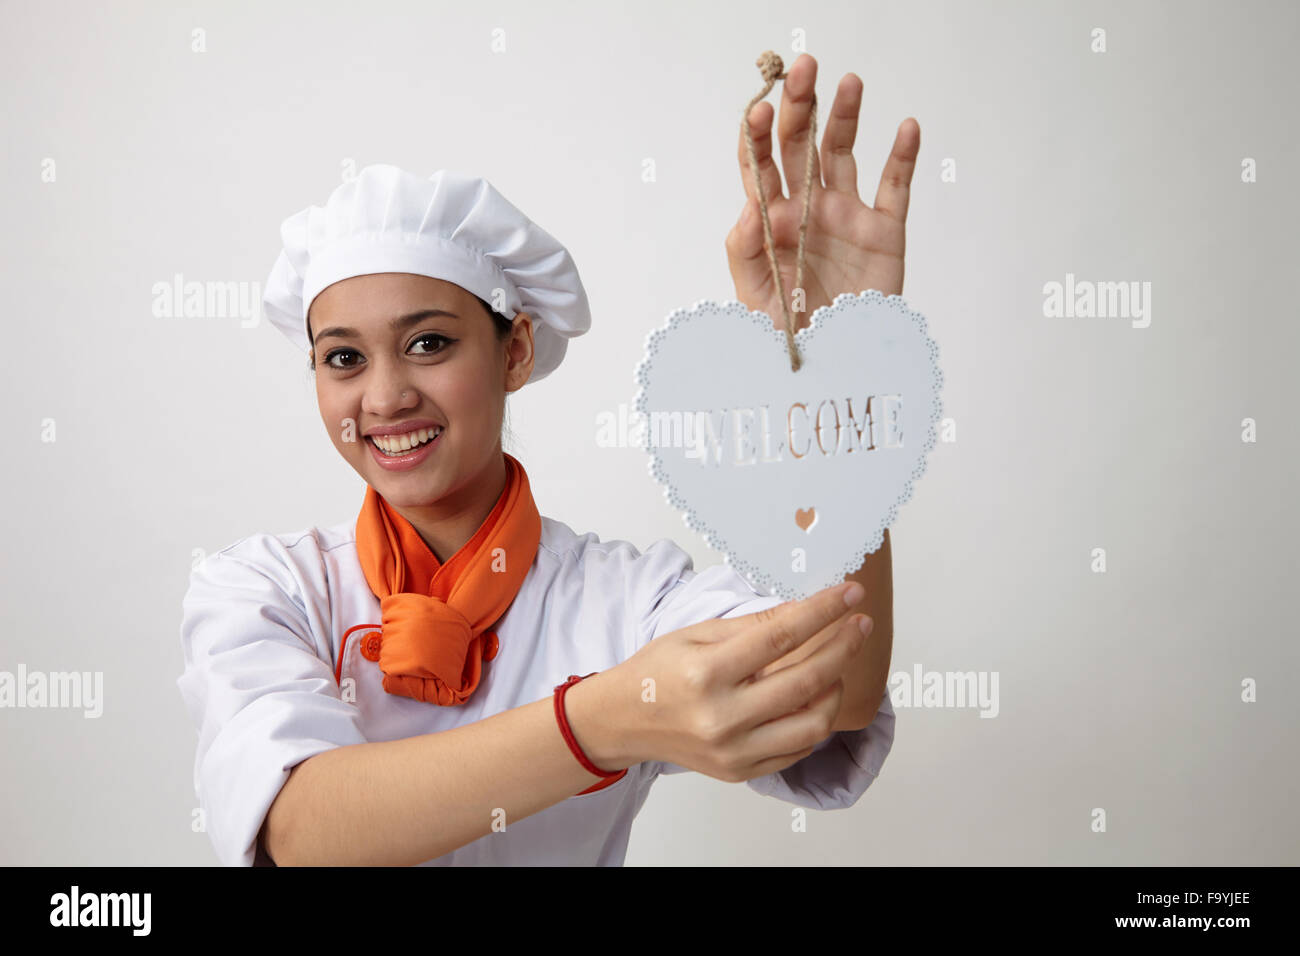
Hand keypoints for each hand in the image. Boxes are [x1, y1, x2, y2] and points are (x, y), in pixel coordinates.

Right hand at [611, 581, 867, 782]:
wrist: (623, 721)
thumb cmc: (658, 672)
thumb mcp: (697, 634)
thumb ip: (754, 625)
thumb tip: (805, 608)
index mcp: (707, 674)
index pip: (780, 637)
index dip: (822, 612)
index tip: (850, 593)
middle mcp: (722, 717)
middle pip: (806, 681)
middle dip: (843, 647)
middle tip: (860, 624)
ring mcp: (734, 750)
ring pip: (813, 724)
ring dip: (835, 689)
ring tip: (835, 666)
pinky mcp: (741, 772)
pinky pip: (798, 748)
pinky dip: (814, 720)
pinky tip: (814, 696)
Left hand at [725, 53, 919, 326]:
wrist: (832, 375)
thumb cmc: (785, 342)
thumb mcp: (753, 300)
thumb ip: (746, 251)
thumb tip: (750, 208)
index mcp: (770, 223)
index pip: (758, 166)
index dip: (755, 135)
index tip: (756, 108)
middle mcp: (807, 210)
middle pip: (799, 146)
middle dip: (799, 106)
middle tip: (802, 68)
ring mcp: (846, 218)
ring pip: (844, 155)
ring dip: (844, 117)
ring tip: (848, 82)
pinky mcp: (884, 234)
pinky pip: (896, 188)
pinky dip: (903, 156)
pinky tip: (905, 127)